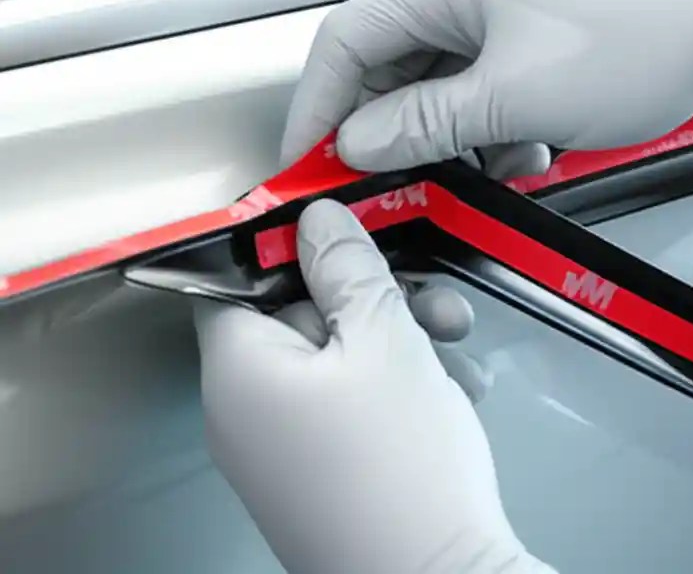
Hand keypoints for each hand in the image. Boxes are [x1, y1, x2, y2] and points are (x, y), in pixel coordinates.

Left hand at [194, 200, 553, 573]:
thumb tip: (318, 219)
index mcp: (237, 372)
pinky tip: (452, 388)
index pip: (233, 280)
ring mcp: (284, 450)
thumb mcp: (386, 341)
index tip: (346, 230)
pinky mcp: (324, 475)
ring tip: (456, 344)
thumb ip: (349, 268)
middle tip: (430, 296)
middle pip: (299, 318)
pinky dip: (399, 387)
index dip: (289, 247)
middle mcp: (245, 413)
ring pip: (337, 361)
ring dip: (400, 339)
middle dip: (373, 297)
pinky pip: (351, 407)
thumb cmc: (402, 467)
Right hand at [280, 0, 692, 171]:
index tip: (311, 159)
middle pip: (401, 60)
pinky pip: (504, 74)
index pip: (349, 38)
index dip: (320, 105)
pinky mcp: (559, 21)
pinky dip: (503, 118)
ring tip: (484, 173)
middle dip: (395, 129)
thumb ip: (430, 122)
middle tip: (394, 183)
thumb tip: (364, 141)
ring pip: (456, 74)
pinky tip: (528, 152)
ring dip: (458, 131)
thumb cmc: (651, 31)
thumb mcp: (520, 98)